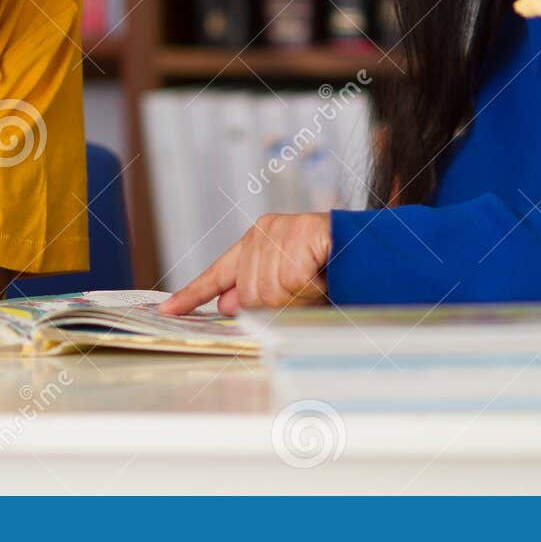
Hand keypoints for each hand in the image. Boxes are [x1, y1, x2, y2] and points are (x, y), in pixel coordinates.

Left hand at [158, 213, 332, 315]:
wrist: (374, 248)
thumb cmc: (333, 269)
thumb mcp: (291, 287)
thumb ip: (257, 292)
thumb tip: (225, 304)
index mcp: (256, 243)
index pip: (217, 274)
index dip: (191, 295)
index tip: (166, 311)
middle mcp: (263, 232)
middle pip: (248, 294)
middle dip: (278, 306)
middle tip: (308, 296)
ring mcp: (281, 230)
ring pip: (269, 291)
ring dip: (297, 300)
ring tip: (319, 283)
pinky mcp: (300, 232)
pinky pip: (293, 282)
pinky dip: (311, 289)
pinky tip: (325, 275)